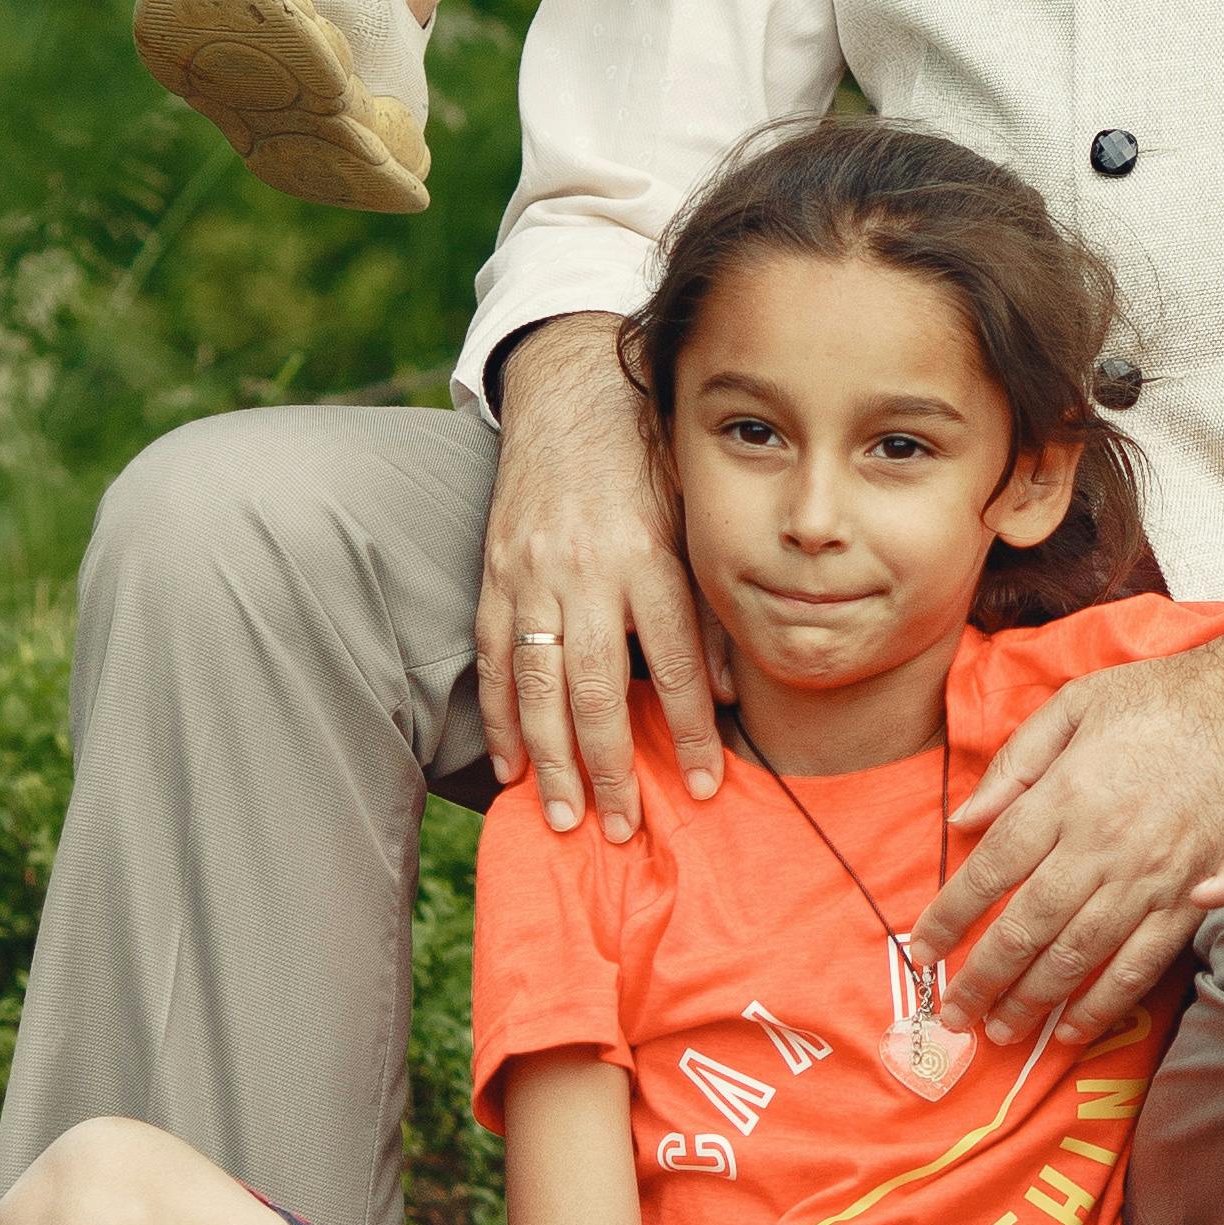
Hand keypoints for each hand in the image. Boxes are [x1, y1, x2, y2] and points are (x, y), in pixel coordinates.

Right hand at [481, 314, 725, 838]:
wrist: (572, 393)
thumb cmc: (649, 458)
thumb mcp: (695, 516)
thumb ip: (710, 602)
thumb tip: (730, 695)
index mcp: (646, 557)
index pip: (674, 665)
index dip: (690, 733)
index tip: (705, 788)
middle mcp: (585, 573)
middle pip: (598, 692)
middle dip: (611, 770)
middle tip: (626, 831)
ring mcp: (531, 578)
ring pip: (539, 688)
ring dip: (552, 762)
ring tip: (566, 819)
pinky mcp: (495, 577)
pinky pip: (493, 662)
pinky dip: (501, 719)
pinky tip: (510, 768)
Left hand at [915, 622, 1223, 1046]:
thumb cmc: (1165, 700)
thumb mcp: (1080, 700)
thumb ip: (1018, 760)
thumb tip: (966, 817)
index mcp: (1068, 793)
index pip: (991, 868)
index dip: (951, 916)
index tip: (922, 949)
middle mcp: (1103, 844)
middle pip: (1027, 925)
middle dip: (983, 978)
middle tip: (953, 1014)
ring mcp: (1150, 877)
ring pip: (1077, 955)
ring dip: (1033, 1000)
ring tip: (1000, 1030)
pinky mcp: (1192, 898)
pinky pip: (1140, 964)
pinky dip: (1104, 1003)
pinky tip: (1073, 1027)